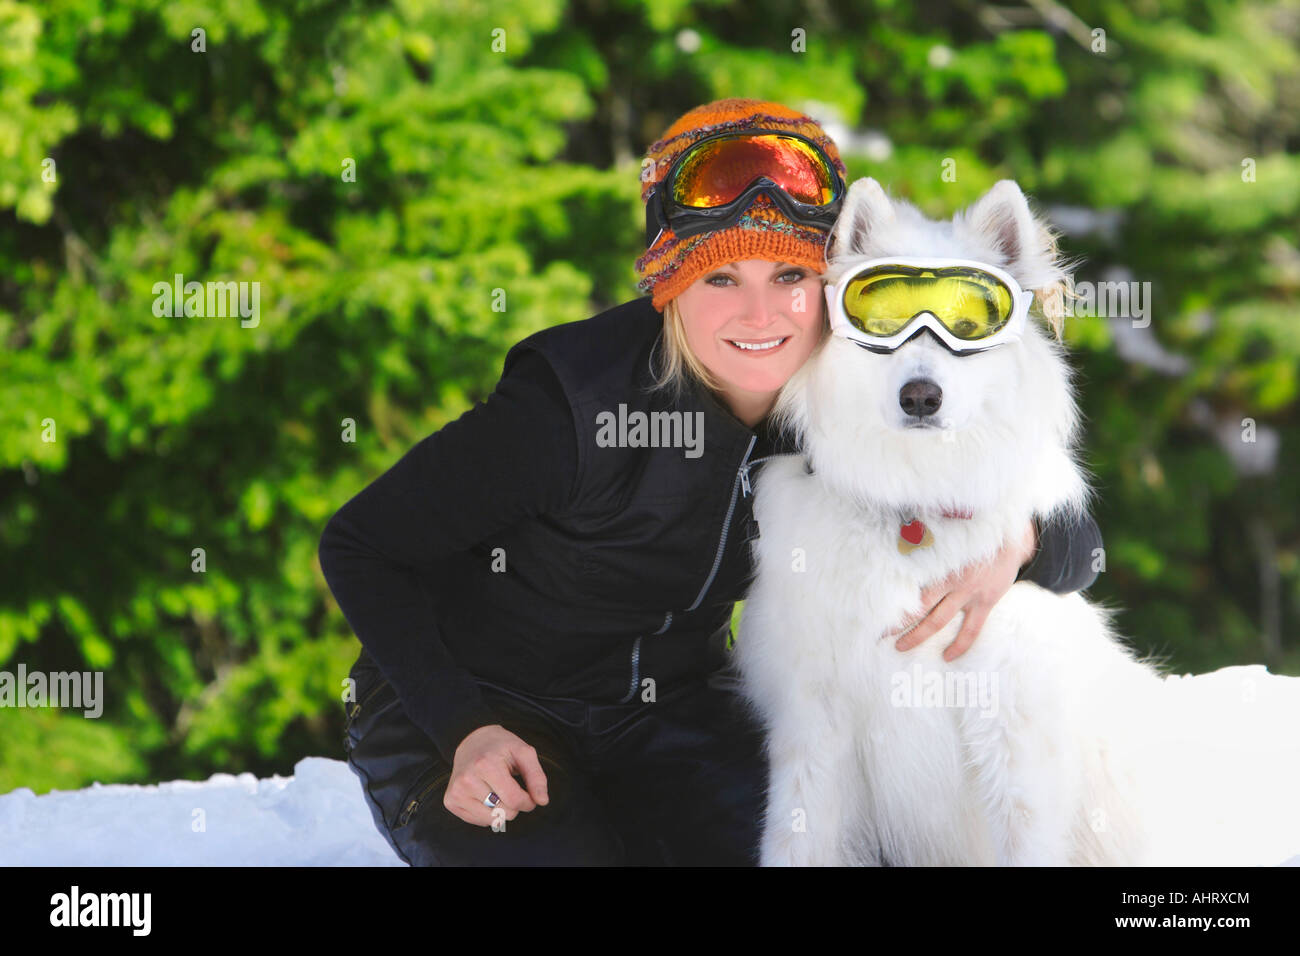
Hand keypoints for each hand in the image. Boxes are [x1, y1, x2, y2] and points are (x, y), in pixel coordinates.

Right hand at [444, 725, 549, 825]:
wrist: (472, 742)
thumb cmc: (502, 747)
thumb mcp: (524, 753)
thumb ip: (537, 777)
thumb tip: (542, 801)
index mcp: (485, 764)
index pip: (514, 800)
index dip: (528, 801)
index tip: (529, 794)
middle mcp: (466, 779)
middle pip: (504, 812)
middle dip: (514, 805)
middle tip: (510, 787)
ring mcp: (456, 792)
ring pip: (492, 820)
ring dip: (501, 809)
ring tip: (497, 790)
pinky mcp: (450, 801)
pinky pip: (479, 821)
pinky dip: (488, 812)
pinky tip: (485, 794)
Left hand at [887, 519, 1036, 661]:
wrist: (1012, 537)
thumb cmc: (976, 536)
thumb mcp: (952, 536)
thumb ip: (930, 542)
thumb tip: (905, 532)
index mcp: (939, 564)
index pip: (910, 584)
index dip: (893, 597)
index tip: (875, 607)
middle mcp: (951, 581)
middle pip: (918, 606)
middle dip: (898, 622)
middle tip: (879, 634)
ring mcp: (968, 593)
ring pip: (938, 620)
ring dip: (918, 635)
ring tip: (900, 647)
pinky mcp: (986, 602)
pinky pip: (971, 630)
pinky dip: (959, 645)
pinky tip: (948, 657)